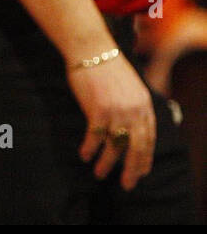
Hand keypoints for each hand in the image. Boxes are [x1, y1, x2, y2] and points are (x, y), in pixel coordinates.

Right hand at [69, 54, 156, 190]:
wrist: (91, 49)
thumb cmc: (106, 66)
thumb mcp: (131, 86)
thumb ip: (135, 105)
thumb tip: (133, 123)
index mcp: (145, 106)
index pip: (149, 139)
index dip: (145, 158)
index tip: (141, 171)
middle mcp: (135, 112)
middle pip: (136, 148)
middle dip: (132, 169)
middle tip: (127, 184)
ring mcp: (117, 112)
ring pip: (115, 146)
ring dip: (107, 164)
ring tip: (100, 175)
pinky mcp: (98, 110)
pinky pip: (95, 137)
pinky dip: (89, 149)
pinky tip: (84, 156)